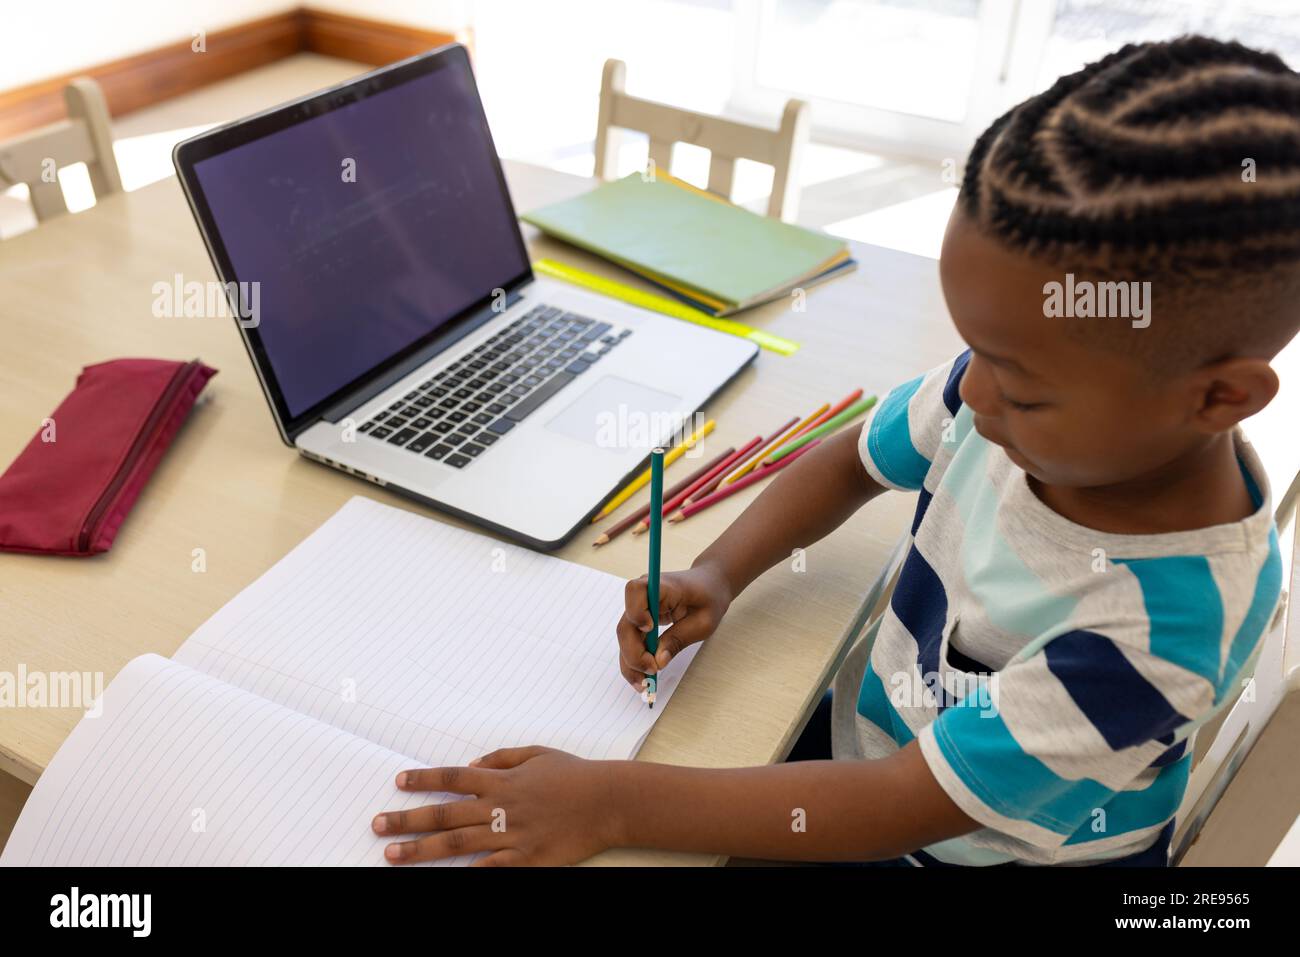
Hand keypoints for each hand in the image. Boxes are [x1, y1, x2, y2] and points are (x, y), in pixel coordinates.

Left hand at [372, 747, 624, 865]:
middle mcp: (501, 806)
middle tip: (377, 826)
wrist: (608, 800)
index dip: (424, 779)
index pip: (453, 777)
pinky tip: (445, 879)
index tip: (398, 782)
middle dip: (407, 820)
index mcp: (502, 779)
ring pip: (458, 842)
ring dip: (422, 850)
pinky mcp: (527, 859)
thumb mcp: (538, 753)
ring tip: (392, 855)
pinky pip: (492, 869)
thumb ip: (504, 757)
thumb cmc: (575, 775)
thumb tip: (475, 765)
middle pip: (445, 813)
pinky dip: (470, 874)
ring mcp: (512, 835)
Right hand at [617, 561, 732, 690]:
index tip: (650, 630)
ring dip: (630, 662)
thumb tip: (658, 661)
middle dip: (633, 651)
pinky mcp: (640, 620)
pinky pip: (632, 641)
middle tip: (651, 671)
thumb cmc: (709, 598)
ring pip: (625, 637)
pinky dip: (635, 660)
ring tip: (643, 685)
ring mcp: (640, 608)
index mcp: (662, 586)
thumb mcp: (703, 621)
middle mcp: (644, 595)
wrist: (710, 586)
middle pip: (626, 623)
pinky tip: (642, 678)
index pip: (636, 591)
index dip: (636, 612)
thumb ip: (679, 639)